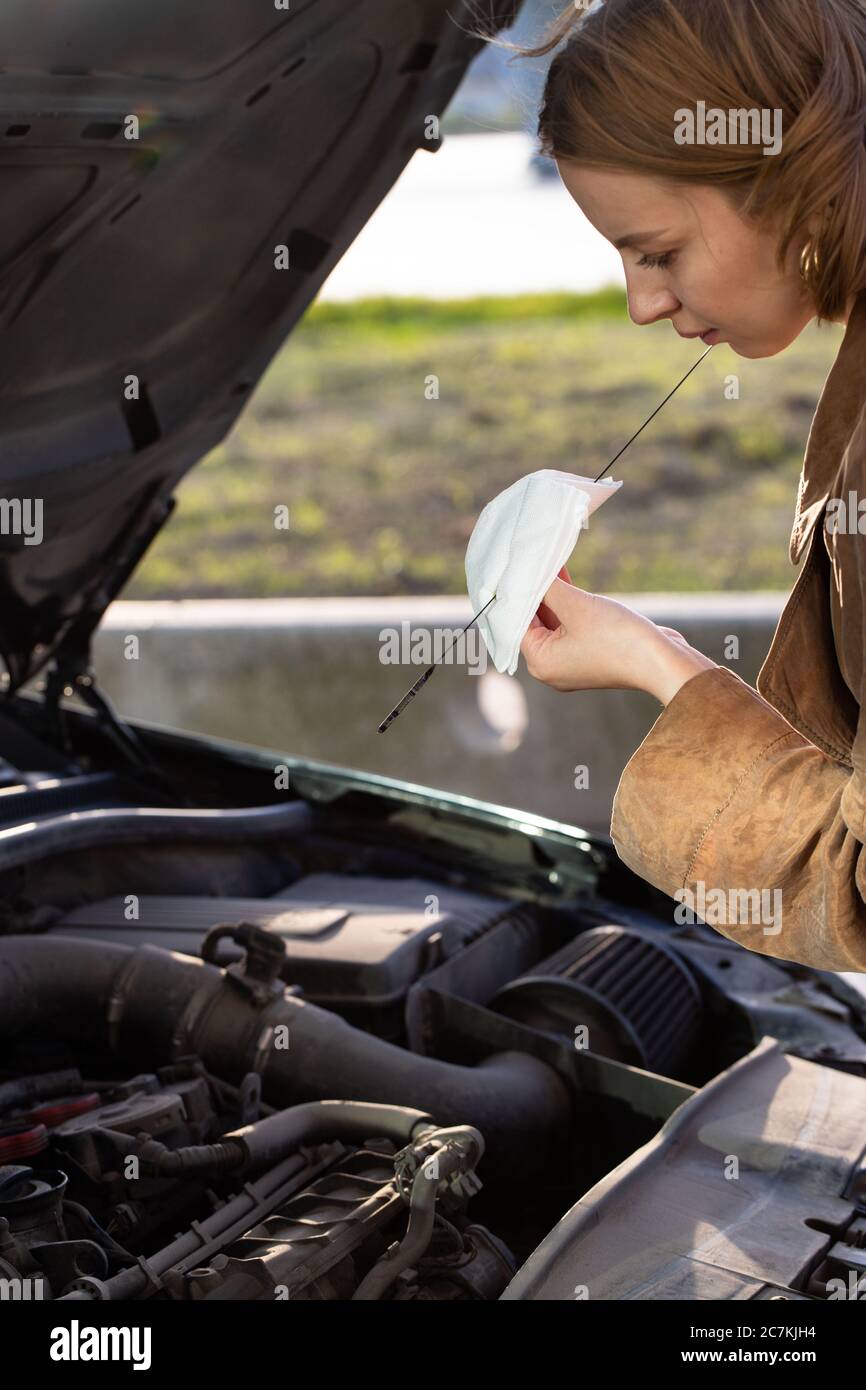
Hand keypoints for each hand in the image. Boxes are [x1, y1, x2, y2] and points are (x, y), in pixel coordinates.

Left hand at [520, 566, 717, 704]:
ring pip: (553, 621)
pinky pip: (570, 625)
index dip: (513, 592)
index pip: (515, 622)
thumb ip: (547, 588)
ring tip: (545, 560)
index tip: (509, 566)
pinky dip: (567, 604)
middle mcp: (550, 666)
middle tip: (527, 558)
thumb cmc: (617, 638)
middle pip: (533, 622)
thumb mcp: (577, 606)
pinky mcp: (589, 653)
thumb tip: (528, 571)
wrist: (662, 661)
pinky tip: (563, 575)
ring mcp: (571, 661)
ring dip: (551, 593)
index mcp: (540, 662)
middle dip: (533, 590)